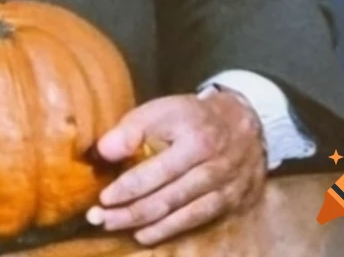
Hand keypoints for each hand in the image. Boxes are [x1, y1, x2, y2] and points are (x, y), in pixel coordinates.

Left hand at [87, 91, 265, 245]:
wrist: (245, 123)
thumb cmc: (193, 116)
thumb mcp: (164, 109)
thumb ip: (133, 128)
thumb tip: (103, 151)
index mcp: (194, 137)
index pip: (155, 169)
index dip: (127, 186)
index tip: (102, 197)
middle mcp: (211, 165)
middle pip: (165, 196)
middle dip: (128, 210)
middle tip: (98, 218)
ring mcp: (223, 187)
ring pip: (178, 212)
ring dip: (143, 222)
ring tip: (112, 225)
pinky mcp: (230, 202)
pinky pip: (195, 220)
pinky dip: (168, 229)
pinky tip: (144, 234)